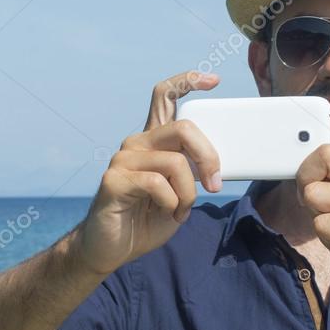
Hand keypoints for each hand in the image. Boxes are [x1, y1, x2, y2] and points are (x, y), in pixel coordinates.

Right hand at [75, 71, 222, 276]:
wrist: (110, 249)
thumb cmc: (146, 219)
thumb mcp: (180, 192)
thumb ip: (193, 172)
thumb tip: (219, 165)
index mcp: (153, 142)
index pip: (165, 96)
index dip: (189, 81)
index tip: (214, 81)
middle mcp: (137, 143)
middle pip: (183, 127)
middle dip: (208, 156)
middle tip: (214, 184)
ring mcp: (123, 159)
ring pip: (175, 162)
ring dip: (188, 193)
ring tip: (180, 211)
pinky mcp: (114, 180)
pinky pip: (158, 184)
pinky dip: (173, 203)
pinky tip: (167, 213)